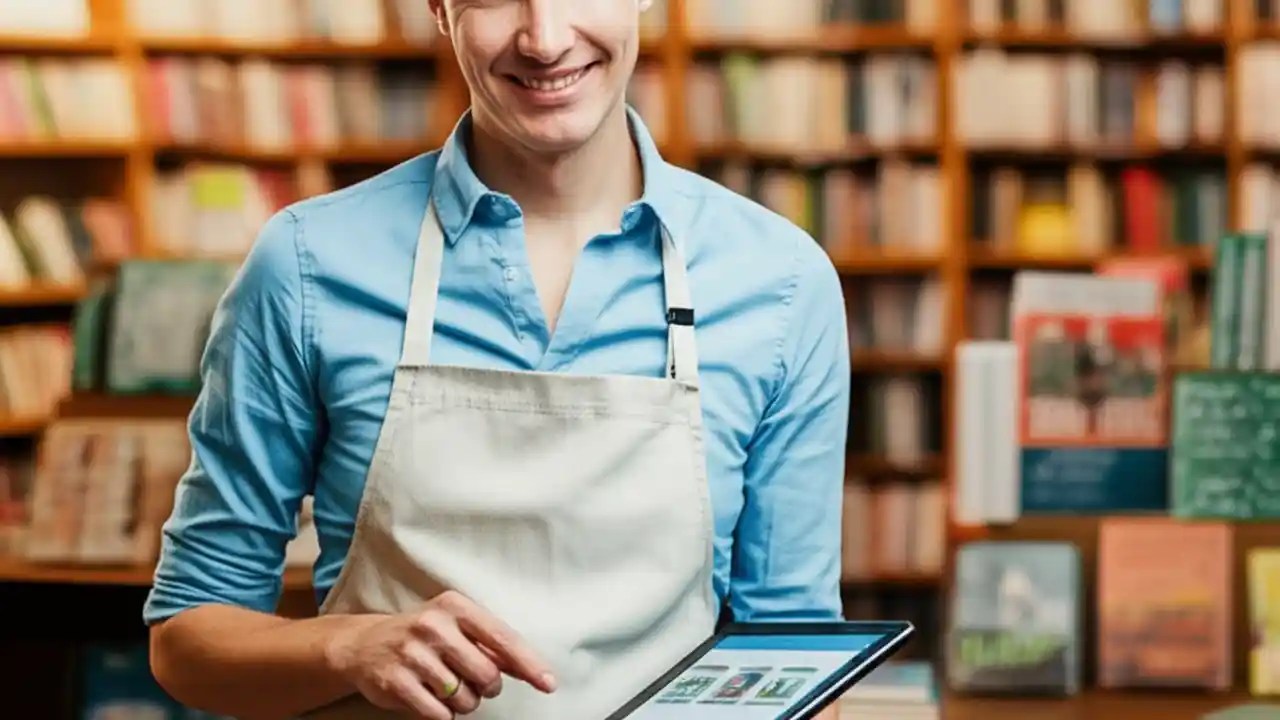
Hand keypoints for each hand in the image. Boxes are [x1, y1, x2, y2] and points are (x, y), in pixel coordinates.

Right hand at [324, 591, 556, 718]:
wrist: (364, 645)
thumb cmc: (424, 636)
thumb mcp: (457, 626)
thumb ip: (492, 645)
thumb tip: (534, 670)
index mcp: (455, 606)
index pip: (502, 638)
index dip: (529, 664)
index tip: (549, 684)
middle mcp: (433, 625)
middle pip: (487, 675)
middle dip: (487, 687)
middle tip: (472, 681)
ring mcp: (412, 654)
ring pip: (465, 699)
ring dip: (463, 702)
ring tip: (445, 686)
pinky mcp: (396, 682)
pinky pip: (440, 714)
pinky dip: (442, 714)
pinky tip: (429, 696)